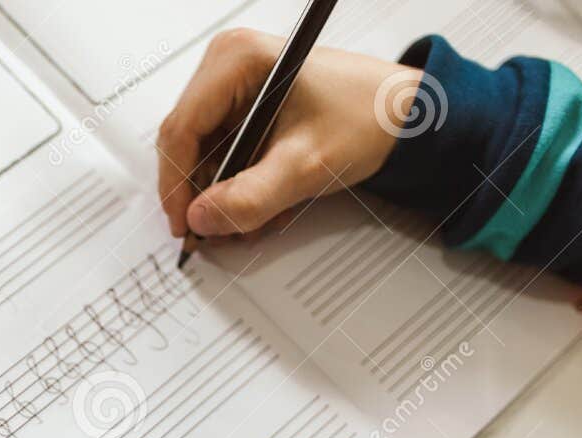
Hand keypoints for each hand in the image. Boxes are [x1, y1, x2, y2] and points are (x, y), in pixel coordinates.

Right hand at [157, 29, 420, 238]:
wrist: (405, 116)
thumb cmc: (367, 118)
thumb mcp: (307, 165)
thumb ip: (251, 197)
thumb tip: (201, 219)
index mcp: (237, 61)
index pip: (181, 130)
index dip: (176, 186)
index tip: (186, 227)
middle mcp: (228, 65)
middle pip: (187, 143)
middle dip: (202, 193)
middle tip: (217, 233)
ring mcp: (235, 85)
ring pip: (204, 153)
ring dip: (222, 195)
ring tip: (251, 222)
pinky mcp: (246, 105)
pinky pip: (224, 152)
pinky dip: (238, 184)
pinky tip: (263, 203)